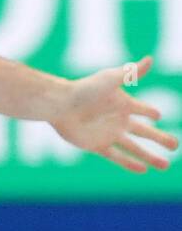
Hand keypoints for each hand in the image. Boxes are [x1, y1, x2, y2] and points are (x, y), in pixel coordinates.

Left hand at [50, 55, 178, 172]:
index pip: (144, 110)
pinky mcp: (97, 145)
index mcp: (123, 104)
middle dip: (161, 139)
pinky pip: (117, 157)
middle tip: (175, 145)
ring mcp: (109, 134)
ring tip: (165, 165)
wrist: (60, 105)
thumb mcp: (110, 79)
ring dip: (150, 157)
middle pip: (145, 133)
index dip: (151, 112)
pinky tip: (143, 170)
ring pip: (135, 148)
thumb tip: (150, 59)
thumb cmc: (85, 90)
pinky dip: (130, 163)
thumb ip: (131, 72)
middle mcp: (118, 120)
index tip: (157, 115)